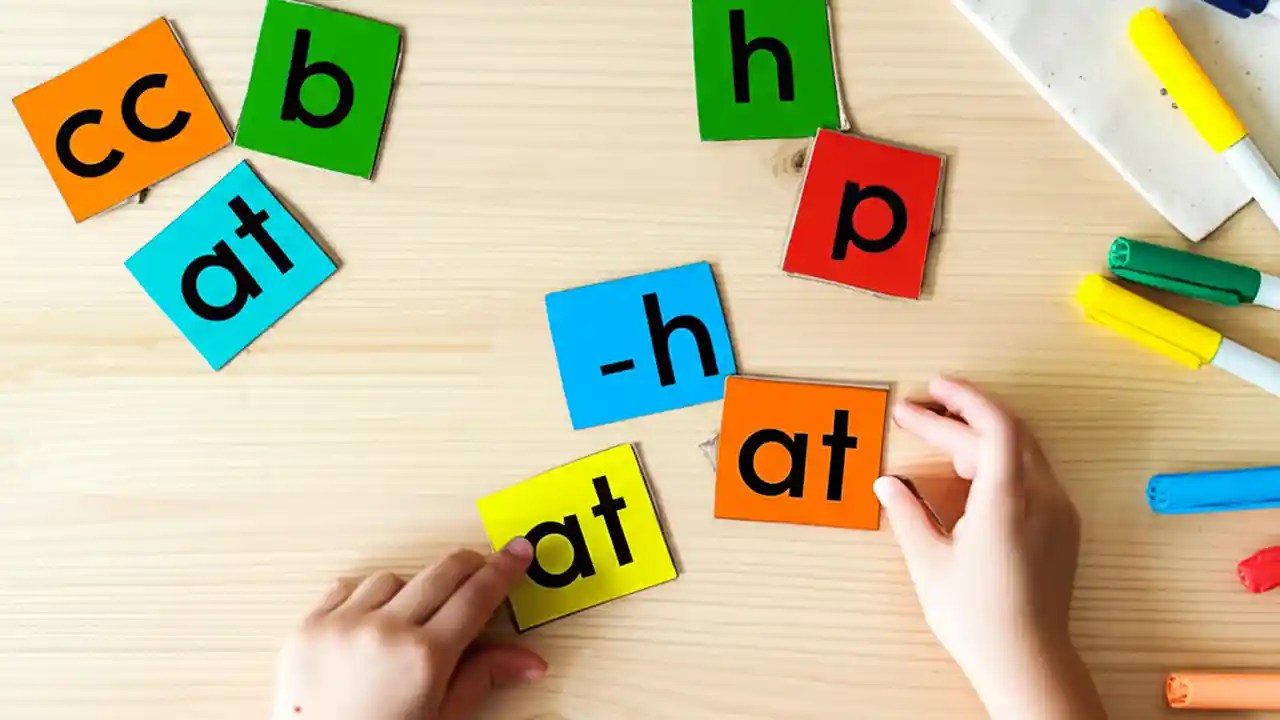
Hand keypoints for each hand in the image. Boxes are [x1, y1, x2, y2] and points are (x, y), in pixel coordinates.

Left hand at [271, 539, 545, 719]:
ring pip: (393, 578)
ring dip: (411, 590)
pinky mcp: (308, 627)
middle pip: (442, 572)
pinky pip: (346, 588)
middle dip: (469, 566)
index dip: (503, 569)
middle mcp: (384, 632)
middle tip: (480, 570)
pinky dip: (364, 598)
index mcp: (425, 658)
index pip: (478, 595)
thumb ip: (483, 678)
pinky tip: (372, 623)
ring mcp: (341, 626)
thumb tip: (528, 661)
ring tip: (412, 621)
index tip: (516, 552)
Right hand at [874, 377, 1105, 719]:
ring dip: (982, 434)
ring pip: (1023, 449)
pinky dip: (1000, 458)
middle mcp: (1041, 498)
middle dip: (961, 415)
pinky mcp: (1062, 527)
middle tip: (919, 411)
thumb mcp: (930, 562)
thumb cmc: (979, 618)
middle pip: (1006, 432)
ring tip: (941, 433)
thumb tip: (888, 485)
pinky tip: (970, 468)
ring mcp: (1058, 511)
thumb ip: (908, 514)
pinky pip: (1033, 472)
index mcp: (1008, 500)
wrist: (1027, 660)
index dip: (964, 398)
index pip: (994, 425)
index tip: (933, 388)